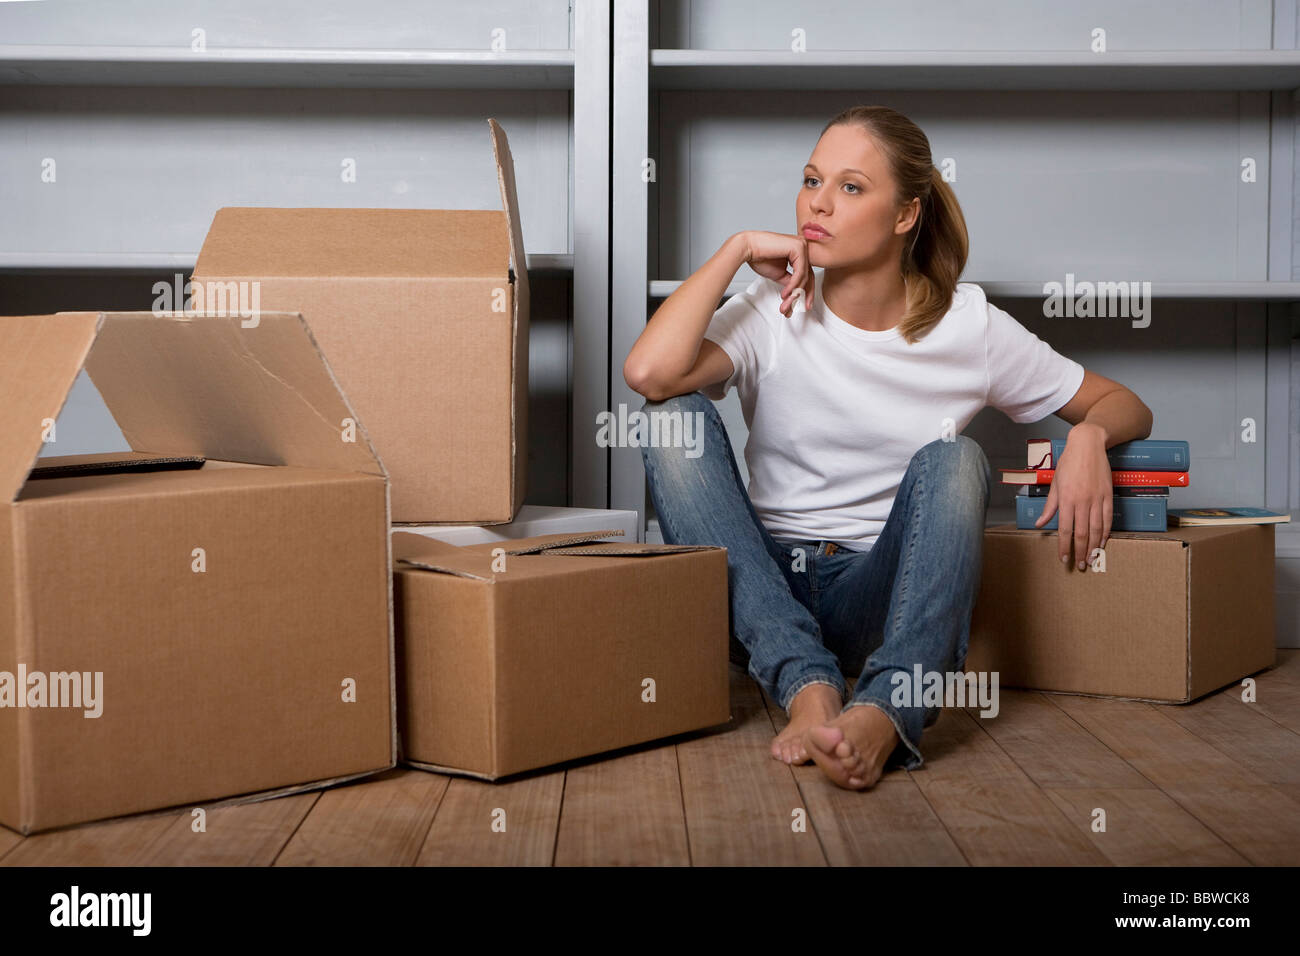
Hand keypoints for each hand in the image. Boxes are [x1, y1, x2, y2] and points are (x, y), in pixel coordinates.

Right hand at [737, 230, 815, 316]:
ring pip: (805, 276)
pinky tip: (785, 294)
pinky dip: (793, 285)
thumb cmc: (760, 258)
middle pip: (810, 275)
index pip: (807, 274)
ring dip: (795, 293)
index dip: (806, 292)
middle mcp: (803, 246)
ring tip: (786, 305)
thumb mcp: (780, 274)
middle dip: (806, 295)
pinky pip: (799, 272)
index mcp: (799, 251)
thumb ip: (791, 281)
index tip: (803, 306)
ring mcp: (802, 245)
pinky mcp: (798, 247)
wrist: (747, 248)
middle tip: (803, 309)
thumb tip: (800, 293)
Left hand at [1035, 424, 1112, 569]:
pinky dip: (1106, 533)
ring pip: (1097, 529)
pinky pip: (1108, 519)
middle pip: (1082, 533)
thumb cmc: (1068, 464)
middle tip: (1079, 566)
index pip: (1065, 529)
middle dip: (1080, 552)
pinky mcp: (1108, 495)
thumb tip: (1040, 524)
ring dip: (1094, 547)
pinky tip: (1103, 543)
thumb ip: (1049, 506)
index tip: (1064, 559)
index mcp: (1066, 499)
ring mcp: (1097, 499)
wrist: (1087, 446)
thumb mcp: (1055, 484)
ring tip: (1092, 560)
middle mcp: (1082, 501)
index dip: (1065, 546)